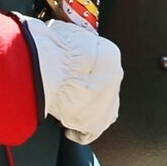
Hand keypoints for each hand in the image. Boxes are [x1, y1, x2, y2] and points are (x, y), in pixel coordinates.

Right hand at [24, 17, 124, 143]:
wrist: (52, 66)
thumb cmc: (54, 47)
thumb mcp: (63, 32)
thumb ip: (67, 38)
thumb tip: (57, 34)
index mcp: (109, 54)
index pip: (102, 67)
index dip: (86, 75)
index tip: (73, 77)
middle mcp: (114, 77)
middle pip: (103, 89)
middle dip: (87, 93)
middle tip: (69, 94)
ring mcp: (108, 101)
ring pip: (102, 110)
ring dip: (87, 113)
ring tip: (69, 113)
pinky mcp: (97, 122)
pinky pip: (91, 131)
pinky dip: (80, 133)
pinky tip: (68, 130)